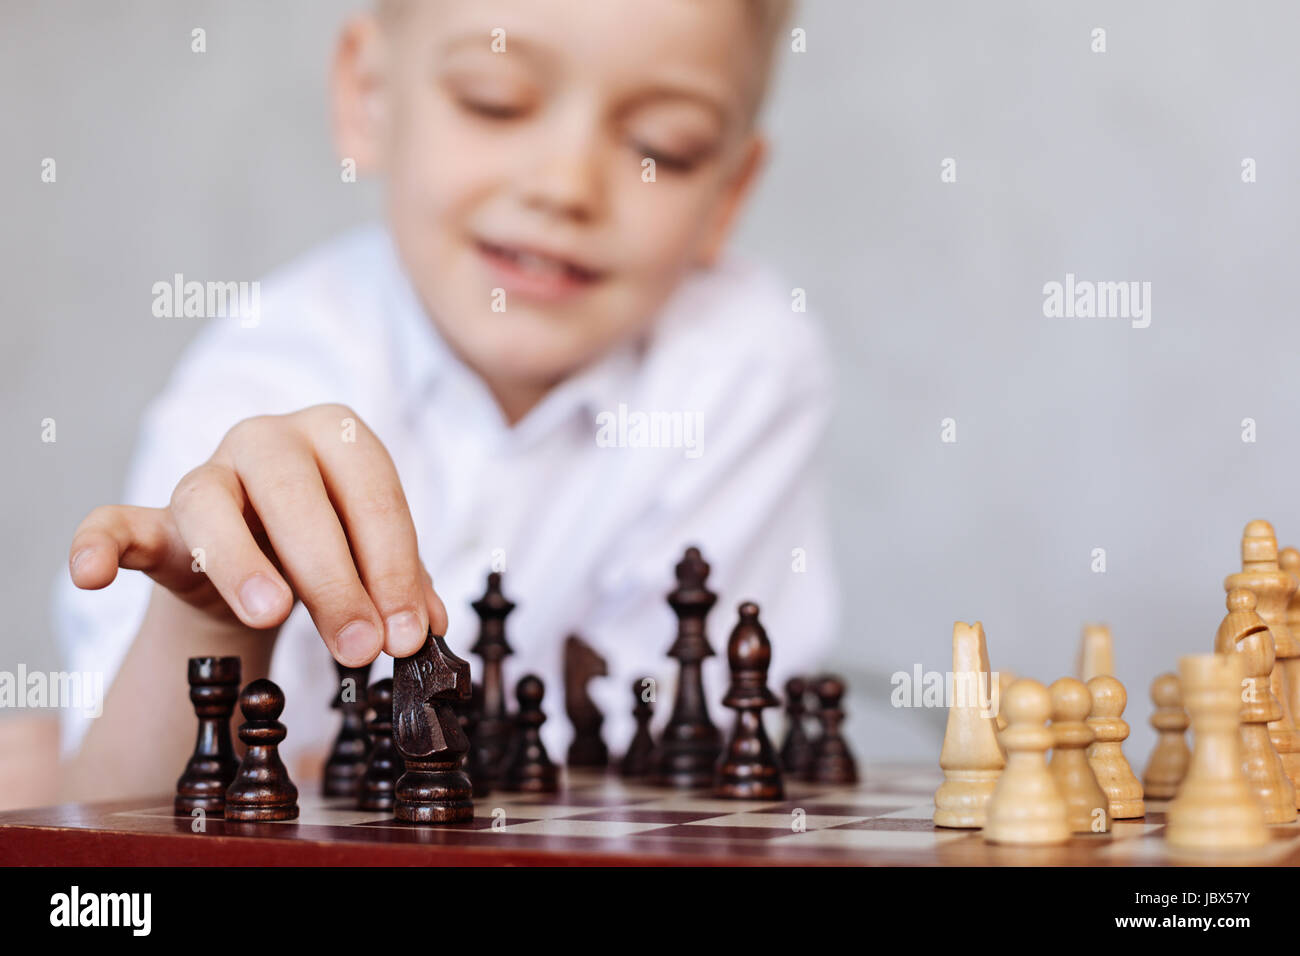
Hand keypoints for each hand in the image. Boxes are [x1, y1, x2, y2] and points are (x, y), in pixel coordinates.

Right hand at [68, 404, 446, 664]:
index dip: (395, 568)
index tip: (406, 635)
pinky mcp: (155, 519)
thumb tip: (427, 628)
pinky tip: (91, 573)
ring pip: (211, 503)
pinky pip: (117, 521)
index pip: (373, 496)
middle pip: (299, 497)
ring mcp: (208, 475)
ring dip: (241, 561)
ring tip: (271, 615)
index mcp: (338, 438)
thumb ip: (402, 588)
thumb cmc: (331, 550)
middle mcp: (270, 441)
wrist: (261, 565)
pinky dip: (99, 542)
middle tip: (360, 647)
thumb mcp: (373, 563)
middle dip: (335, 578)